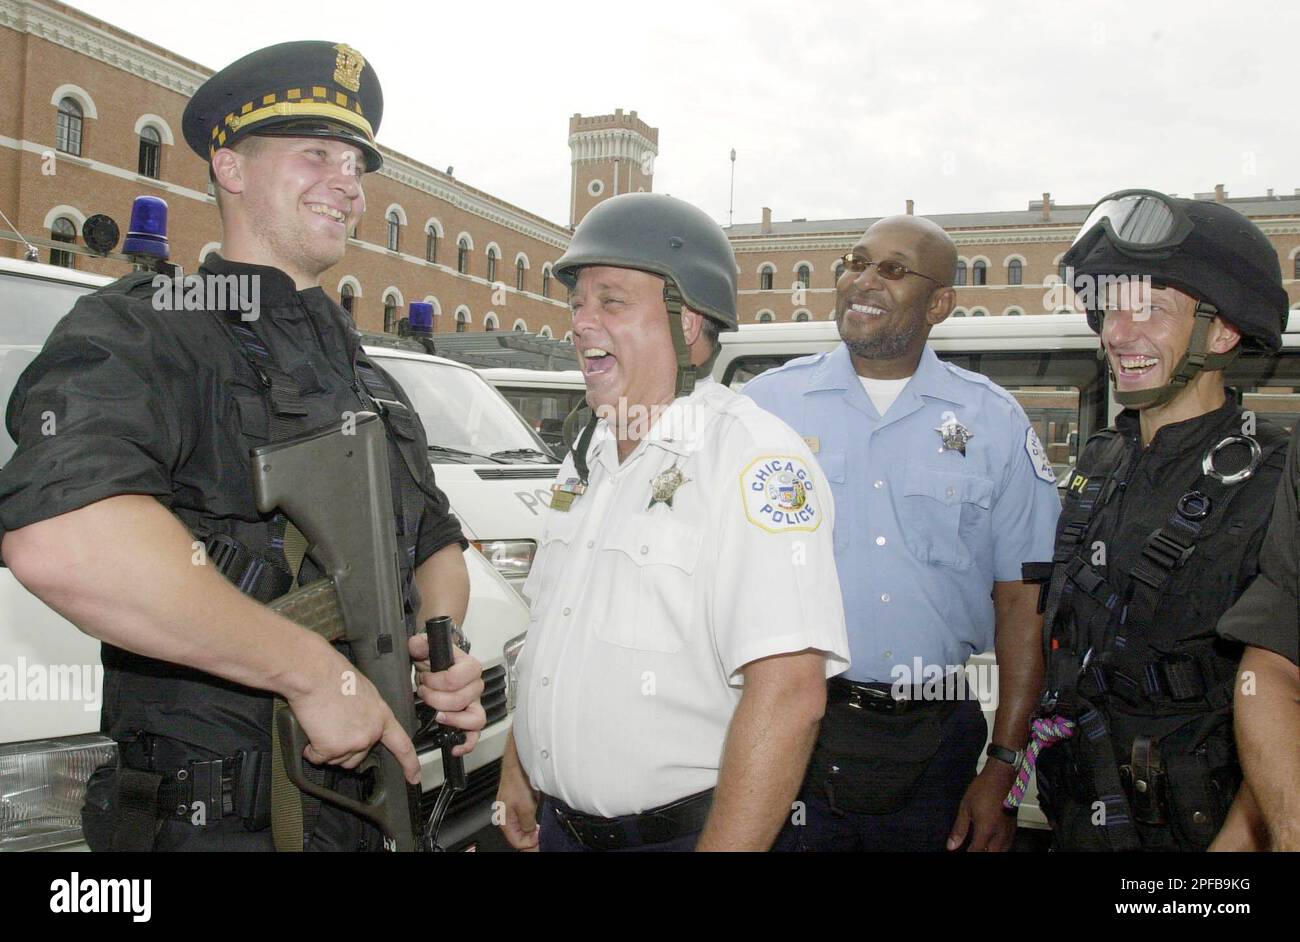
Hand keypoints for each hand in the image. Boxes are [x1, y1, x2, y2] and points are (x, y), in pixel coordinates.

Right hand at [286, 643, 419, 783]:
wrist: (315, 673)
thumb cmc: (334, 676)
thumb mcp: (364, 692)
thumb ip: (368, 714)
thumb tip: (361, 724)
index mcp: (382, 717)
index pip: (403, 745)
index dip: (410, 764)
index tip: (414, 777)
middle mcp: (371, 732)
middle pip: (359, 757)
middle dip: (344, 748)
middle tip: (333, 725)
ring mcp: (353, 742)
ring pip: (338, 760)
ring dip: (327, 748)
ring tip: (323, 723)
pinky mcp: (332, 748)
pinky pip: (318, 758)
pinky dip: (312, 750)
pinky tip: (313, 730)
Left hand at [409, 634, 485, 756]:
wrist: (436, 667)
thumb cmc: (434, 659)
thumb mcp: (424, 647)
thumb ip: (421, 643)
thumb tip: (417, 644)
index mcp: (469, 666)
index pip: (456, 678)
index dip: (435, 681)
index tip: (424, 679)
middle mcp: (476, 686)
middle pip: (461, 700)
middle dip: (436, 698)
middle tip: (425, 693)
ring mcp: (475, 704)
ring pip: (475, 718)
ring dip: (453, 719)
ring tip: (438, 716)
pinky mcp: (471, 720)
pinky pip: (476, 735)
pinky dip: (467, 743)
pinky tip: (454, 747)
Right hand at [497, 752, 539, 851]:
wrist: (518, 762)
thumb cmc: (517, 780)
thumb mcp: (525, 806)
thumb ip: (528, 824)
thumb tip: (531, 833)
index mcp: (504, 819)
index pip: (515, 841)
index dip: (528, 843)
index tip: (539, 841)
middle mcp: (507, 815)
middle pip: (519, 835)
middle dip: (530, 839)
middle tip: (541, 839)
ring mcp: (514, 808)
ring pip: (523, 826)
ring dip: (532, 830)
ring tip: (540, 831)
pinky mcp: (521, 802)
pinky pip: (527, 817)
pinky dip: (533, 821)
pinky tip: (539, 820)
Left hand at [948, 763, 1017, 851]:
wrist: (1001, 776)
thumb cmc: (984, 788)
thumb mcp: (965, 807)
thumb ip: (959, 829)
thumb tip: (952, 845)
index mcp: (986, 829)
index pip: (976, 851)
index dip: (968, 854)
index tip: (962, 852)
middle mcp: (999, 833)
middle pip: (991, 854)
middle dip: (981, 853)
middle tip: (972, 850)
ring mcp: (1008, 830)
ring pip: (1002, 851)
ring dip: (992, 851)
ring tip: (982, 848)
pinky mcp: (1014, 826)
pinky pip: (1008, 844)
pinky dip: (1001, 848)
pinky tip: (995, 845)